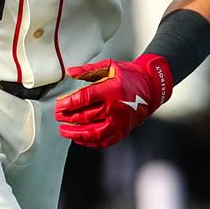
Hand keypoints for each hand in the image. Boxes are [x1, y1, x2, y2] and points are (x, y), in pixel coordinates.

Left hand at [54, 53, 173, 148]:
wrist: (151, 86)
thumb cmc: (130, 76)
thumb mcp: (110, 66)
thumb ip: (88, 70)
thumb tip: (70, 72)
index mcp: (110, 91)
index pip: (82, 99)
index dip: (67, 103)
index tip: (58, 105)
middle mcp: (115, 108)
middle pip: (85, 116)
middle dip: (67, 117)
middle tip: (58, 116)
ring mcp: (119, 122)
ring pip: (93, 133)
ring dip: (75, 133)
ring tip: (64, 131)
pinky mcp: (122, 131)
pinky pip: (104, 141)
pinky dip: (90, 142)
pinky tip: (80, 139)